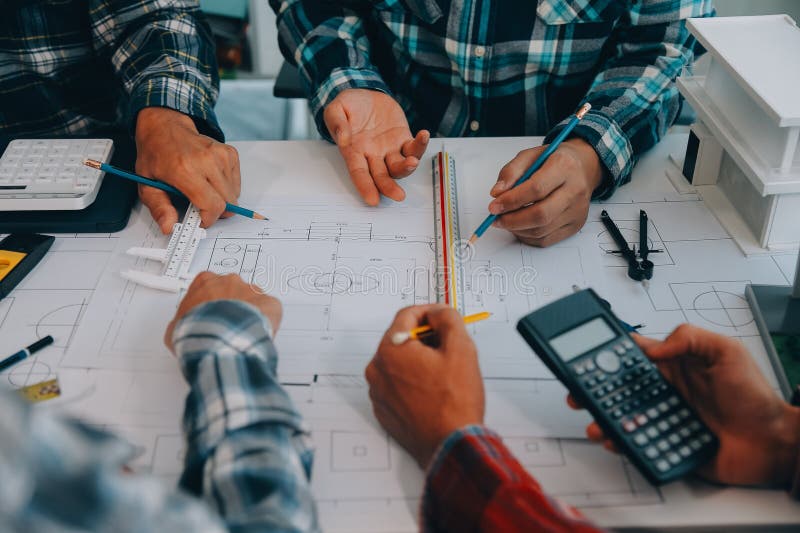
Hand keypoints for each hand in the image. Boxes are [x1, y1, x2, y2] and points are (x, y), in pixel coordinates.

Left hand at [135, 107, 240, 233]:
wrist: (165, 127)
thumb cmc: (156, 155)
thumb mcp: (147, 185)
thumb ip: (159, 208)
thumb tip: (169, 227)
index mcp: (184, 170)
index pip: (212, 205)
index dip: (208, 219)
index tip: (199, 220)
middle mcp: (206, 160)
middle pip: (226, 202)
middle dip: (215, 212)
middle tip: (199, 207)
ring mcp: (221, 155)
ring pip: (233, 195)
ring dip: (221, 199)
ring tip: (203, 190)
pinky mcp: (230, 153)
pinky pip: (236, 183)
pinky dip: (226, 188)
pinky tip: (211, 180)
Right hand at [164, 272, 281, 350]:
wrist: (220, 339)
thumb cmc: (198, 330)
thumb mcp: (174, 329)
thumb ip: (181, 322)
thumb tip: (181, 329)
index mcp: (205, 281)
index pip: (207, 288)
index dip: (207, 304)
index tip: (207, 316)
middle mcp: (230, 281)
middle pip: (231, 291)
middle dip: (229, 307)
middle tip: (224, 327)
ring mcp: (251, 290)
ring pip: (251, 300)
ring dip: (247, 314)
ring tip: (240, 334)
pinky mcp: (270, 302)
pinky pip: (269, 311)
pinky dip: (265, 322)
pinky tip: (256, 334)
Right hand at [323, 89, 429, 205]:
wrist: (365, 95)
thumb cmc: (349, 106)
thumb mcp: (335, 109)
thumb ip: (337, 123)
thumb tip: (343, 138)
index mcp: (354, 151)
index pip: (359, 173)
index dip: (365, 187)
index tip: (372, 200)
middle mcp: (373, 155)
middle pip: (381, 176)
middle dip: (389, 187)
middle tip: (398, 195)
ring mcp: (389, 149)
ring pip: (399, 166)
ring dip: (407, 168)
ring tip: (412, 162)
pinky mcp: (402, 139)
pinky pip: (413, 147)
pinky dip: (420, 145)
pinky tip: (424, 136)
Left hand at [365, 305, 483, 467]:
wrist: (450, 445)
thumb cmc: (455, 402)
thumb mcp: (461, 349)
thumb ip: (448, 319)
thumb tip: (438, 312)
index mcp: (391, 350)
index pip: (406, 316)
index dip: (429, 312)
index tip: (443, 317)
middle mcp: (377, 370)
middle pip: (400, 339)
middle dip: (425, 338)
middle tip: (449, 346)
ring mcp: (378, 392)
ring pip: (398, 362)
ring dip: (418, 360)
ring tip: (443, 373)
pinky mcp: (384, 410)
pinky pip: (396, 385)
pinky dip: (412, 381)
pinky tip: (433, 391)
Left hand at [488, 138, 602, 246]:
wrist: (582, 168)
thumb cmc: (553, 161)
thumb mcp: (530, 156)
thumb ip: (511, 172)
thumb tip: (496, 193)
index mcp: (564, 166)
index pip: (536, 189)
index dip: (511, 200)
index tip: (494, 206)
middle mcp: (575, 190)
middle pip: (541, 214)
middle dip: (512, 220)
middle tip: (496, 218)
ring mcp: (577, 211)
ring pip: (541, 230)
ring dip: (517, 229)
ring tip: (506, 220)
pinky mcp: (575, 226)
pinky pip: (546, 240)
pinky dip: (527, 237)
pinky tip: (519, 226)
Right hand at [570, 325, 799, 486]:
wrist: (772, 443)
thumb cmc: (754, 397)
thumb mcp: (727, 352)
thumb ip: (690, 339)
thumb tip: (655, 345)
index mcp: (674, 365)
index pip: (634, 355)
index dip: (610, 352)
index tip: (590, 353)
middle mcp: (665, 390)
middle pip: (619, 387)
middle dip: (593, 388)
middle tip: (579, 391)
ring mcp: (663, 417)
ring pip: (622, 415)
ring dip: (602, 417)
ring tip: (594, 420)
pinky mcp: (666, 443)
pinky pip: (636, 442)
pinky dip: (620, 442)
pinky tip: (614, 439)